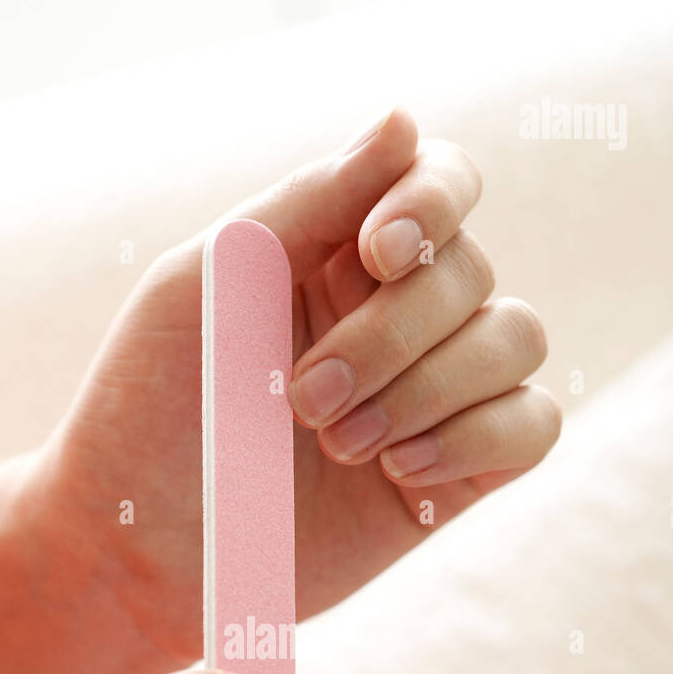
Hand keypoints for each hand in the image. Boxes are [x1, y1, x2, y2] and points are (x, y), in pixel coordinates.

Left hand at [39, 105, 560, 666]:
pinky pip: (534, 425)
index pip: (440, 184)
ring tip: (339, 445)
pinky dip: (477, 438)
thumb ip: (306, 205)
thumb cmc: (149, 412)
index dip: (433, 203)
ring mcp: (429, 397)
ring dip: (429, 389)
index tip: (378, 252)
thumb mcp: (206, 287)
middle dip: (391, 336)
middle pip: (470, 271)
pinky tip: (399, 472)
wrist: (137, 553)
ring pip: (516, 339)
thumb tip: (402, 120)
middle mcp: (393, 318)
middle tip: (303, 402)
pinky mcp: (453, 477)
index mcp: (334, 255)